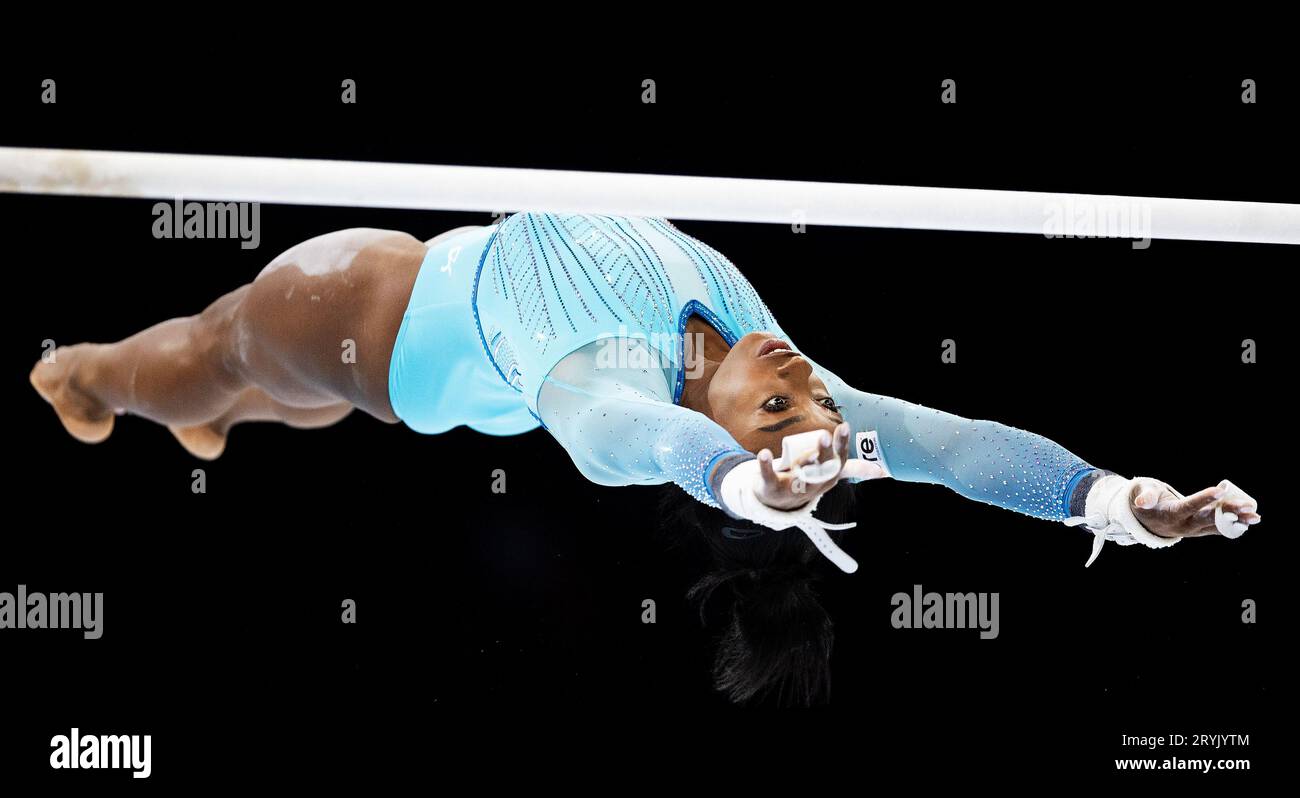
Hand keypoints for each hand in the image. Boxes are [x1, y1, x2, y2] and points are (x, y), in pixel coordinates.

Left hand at [753, 422, 854, 510]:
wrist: (778, 503)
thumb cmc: (808, 481)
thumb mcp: (831, 475)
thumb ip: (855, 469)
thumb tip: (884, 473)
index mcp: (827, 476)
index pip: (838, 460)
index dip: (841, 444)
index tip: (844, 426)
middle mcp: (813, 484)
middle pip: (819, 469)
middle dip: (823, 454)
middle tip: (825, 436)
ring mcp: (793, 487)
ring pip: (799, 476)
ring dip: (801, 463)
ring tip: (803, 451)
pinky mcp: (772, 488)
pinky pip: (768, 477)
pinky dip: (764, 466)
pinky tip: (762, 453)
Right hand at [1131, 481, 1260, 538]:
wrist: (1149, 521)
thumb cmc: (1147, 502)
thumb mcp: (1141, 495)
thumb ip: (1145, 497)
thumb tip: (1142, 502)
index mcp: (1171, 514)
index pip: (1189, 506)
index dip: (1203, 499)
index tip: (1220, 490)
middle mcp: (1185, 525)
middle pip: (1209, 518)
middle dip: (1229, 512)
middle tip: (1248, 506)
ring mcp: (1195, 529)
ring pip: (1218, 524)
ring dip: (1237, 521)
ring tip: (1255, 516)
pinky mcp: (1202, 529)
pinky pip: (1220, 527)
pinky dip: (1235, 524)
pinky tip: (1250, 520)